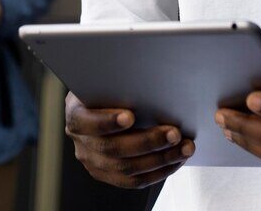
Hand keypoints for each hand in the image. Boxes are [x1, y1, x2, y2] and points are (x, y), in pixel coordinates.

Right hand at [64, 91, 193, 188]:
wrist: (98, 105)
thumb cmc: (106, 90)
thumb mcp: (105, 81)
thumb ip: (119, 85)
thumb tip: (150, 83)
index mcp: (76, 114)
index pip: (86, 121)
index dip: (107, 121)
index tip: (130, 116)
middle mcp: (82, 142)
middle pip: (113, 148)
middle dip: (148, 142)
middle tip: (173, 133)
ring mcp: (94, 162)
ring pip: (127, 168)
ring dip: (161, 159)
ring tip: (184, 147)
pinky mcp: (109, 174)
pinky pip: (135, 180)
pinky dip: (159, 171)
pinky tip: (176, 159)